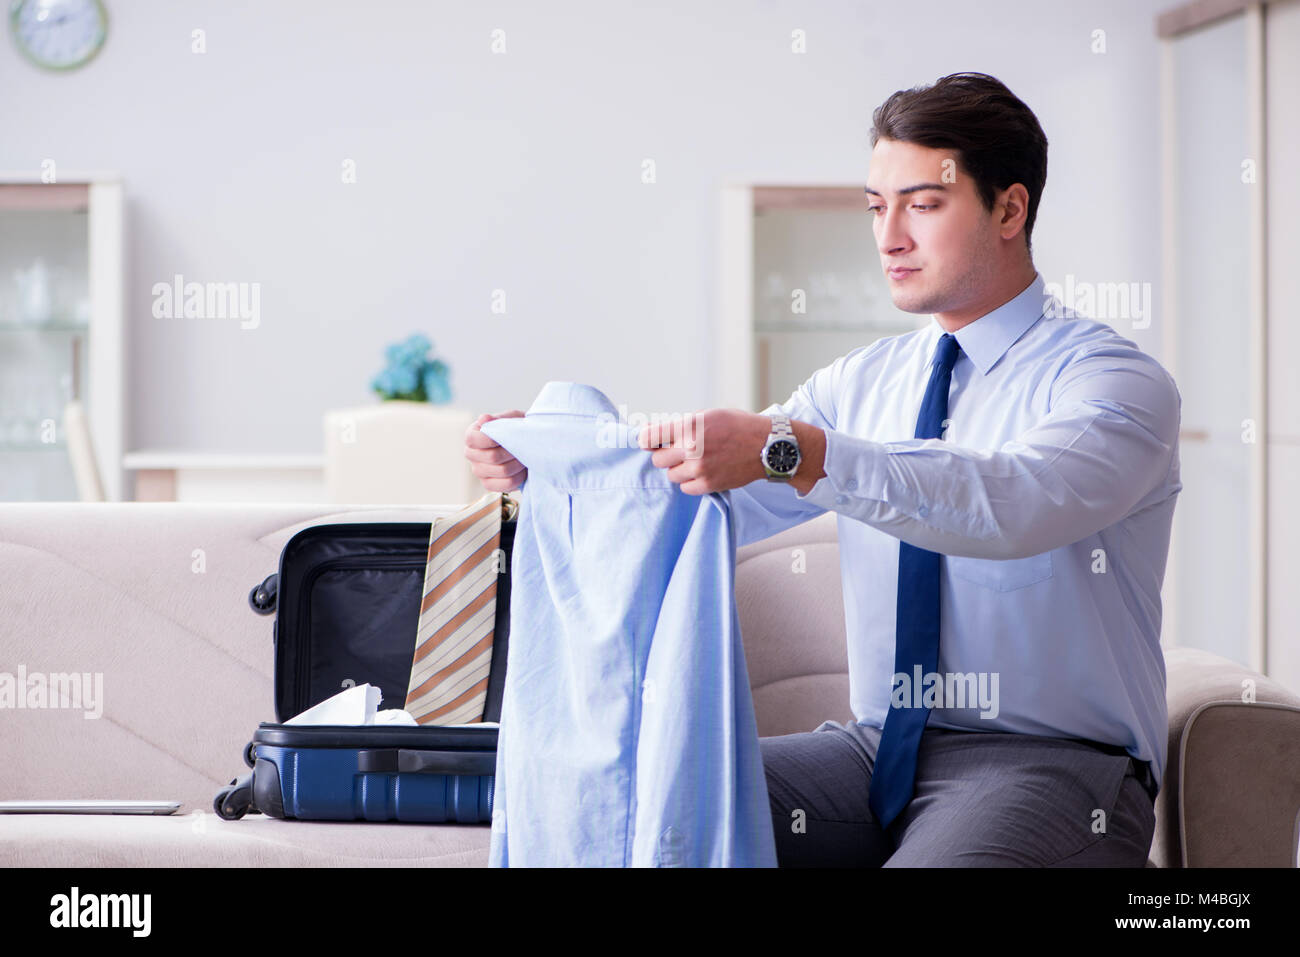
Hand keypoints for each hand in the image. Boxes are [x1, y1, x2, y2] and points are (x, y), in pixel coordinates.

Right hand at [465, 410, 527, 491]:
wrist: (526, 444)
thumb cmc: (515, 428)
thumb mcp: (510, 418)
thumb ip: (498, 419)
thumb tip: (483, 418)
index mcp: (472, 436)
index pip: (473, 439)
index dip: (492, 439)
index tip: (507, 435)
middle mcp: (471, 454)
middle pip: (492, 457)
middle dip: (513, 451)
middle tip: (523, 446)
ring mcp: (478, 471)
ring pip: (502, 471)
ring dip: (518, 463)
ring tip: (525, 456)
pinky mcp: (489, 484)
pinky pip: (506, 484)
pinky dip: (519, 477)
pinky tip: (523, 470)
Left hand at [637, 408, 769, 494]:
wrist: (766, 446)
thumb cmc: (736, 427)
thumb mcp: (707, 416)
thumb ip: (679, 426)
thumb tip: (650, 435)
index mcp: (688, 426)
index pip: (648, 438)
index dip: (646, 440)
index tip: (650, 442)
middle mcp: (691, 448)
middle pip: (657, 459)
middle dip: (666, 455)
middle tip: (681, 451)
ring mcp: (699, 469)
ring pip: (671, 475)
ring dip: (679, 469)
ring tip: (697, 461)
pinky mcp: (708, 485)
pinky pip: (685, 488)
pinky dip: (691, 482)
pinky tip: (703, 472)